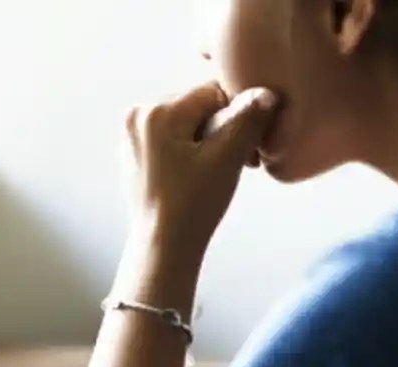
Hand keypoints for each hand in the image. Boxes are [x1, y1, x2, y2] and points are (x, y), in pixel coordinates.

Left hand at [125, 82, 278, 264]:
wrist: (163, 245)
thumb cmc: (192, 206)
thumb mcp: (227, 158)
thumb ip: (248, 119)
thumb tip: (266, 91)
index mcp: (155, 112)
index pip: (212, 92)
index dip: (236, 116)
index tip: (242, 147)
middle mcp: (136, 116)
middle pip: (198, 106)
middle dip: (220, 129)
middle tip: (230, 162)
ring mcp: (132, 135)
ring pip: (187, 122)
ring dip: (207, 140)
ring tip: (211, 172)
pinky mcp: (134, 153)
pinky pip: (172, 137)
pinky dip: (189, 150)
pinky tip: (194, 175)